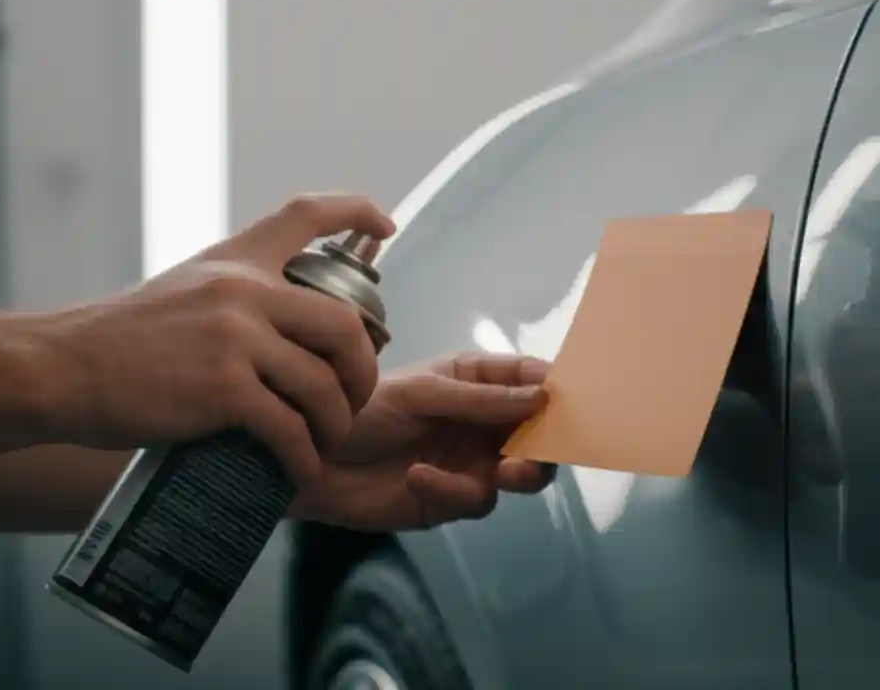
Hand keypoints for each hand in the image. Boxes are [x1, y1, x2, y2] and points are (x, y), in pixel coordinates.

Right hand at [35, 194, 394, 488]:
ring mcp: (236, 339)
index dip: (357, 210)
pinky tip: (301, 469)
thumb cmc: (120, 340)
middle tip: (356, 398)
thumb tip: (287, 330)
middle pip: (344, 324)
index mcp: (235, 260)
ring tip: (327, 441)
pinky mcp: (223, 390)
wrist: (59, 368)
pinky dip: (304, 456)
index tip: (386, 226)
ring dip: (336, 423)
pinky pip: (290, 429)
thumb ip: (237, 298)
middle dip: (364, 369)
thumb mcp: (184, 290)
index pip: (306, 213)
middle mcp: (243, 291)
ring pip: (324, 384)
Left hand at [290, 352, 556, 530]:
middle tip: (542, 449)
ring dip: (519, 471)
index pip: (530, 379)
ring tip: (503, 471)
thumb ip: (480, 399)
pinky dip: (452, 490)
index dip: (556, 388)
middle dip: (548, 442)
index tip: (571, 400)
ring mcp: (470, 461)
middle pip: (540, 432)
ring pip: (522, 473)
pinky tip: (417, 477)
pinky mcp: (452, 500)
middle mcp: (482, 420)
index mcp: (475, 379)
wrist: (308, 462)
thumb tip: (543, 398)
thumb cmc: (361, 410)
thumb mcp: (420, 393)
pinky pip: (475, 500)